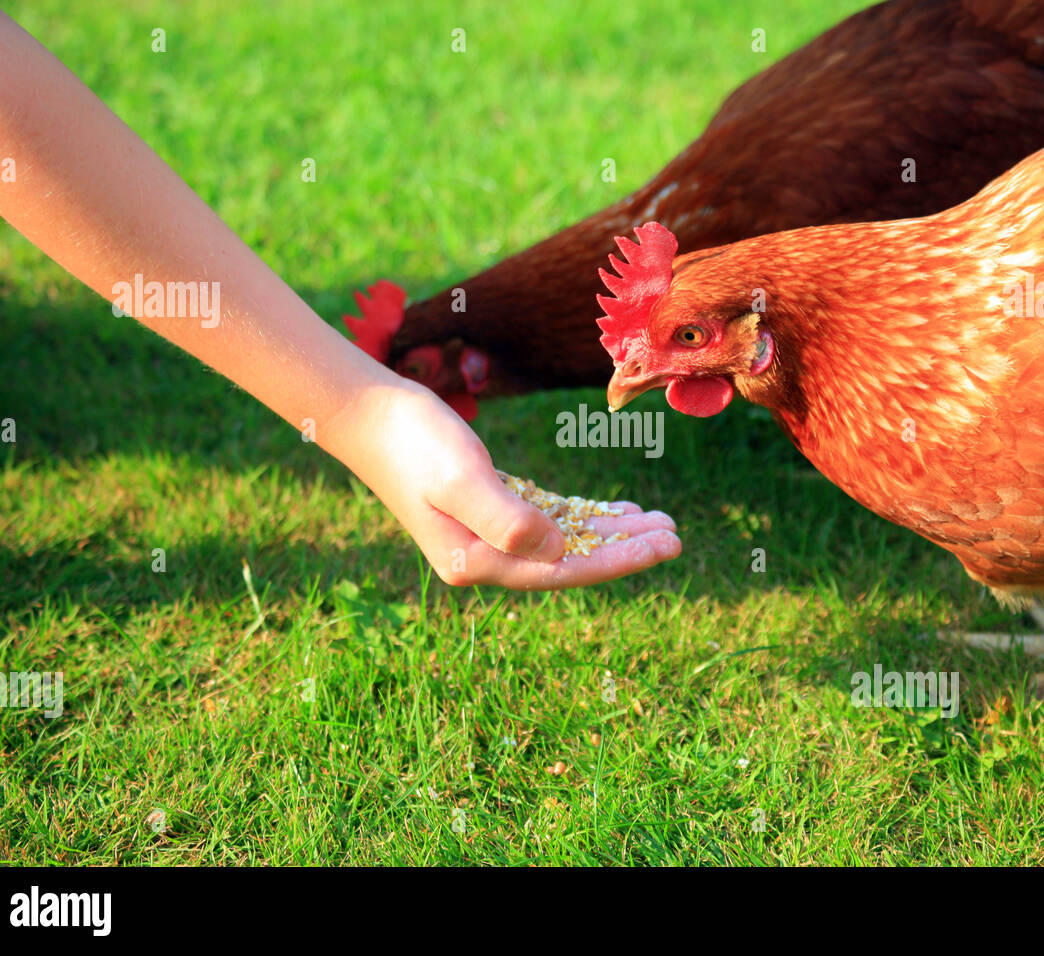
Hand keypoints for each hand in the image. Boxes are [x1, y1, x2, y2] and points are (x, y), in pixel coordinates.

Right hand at [323, 380, 681, 587]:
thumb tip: (558, 552)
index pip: (564, 569)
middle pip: (570, 560)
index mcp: (477, 562)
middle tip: (676, 535)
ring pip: (564, 540)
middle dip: (624, 549)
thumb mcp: (462, 477)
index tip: (663, 546)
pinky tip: (616, 511)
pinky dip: (583, 516)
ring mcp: (483, 535)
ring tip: (658, 522)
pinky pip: (547, 520)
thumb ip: (508, 520)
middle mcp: (482, 558)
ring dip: (611, 532)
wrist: (367, 412)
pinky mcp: (486, 506)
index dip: (618, 559)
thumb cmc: (414, 440)